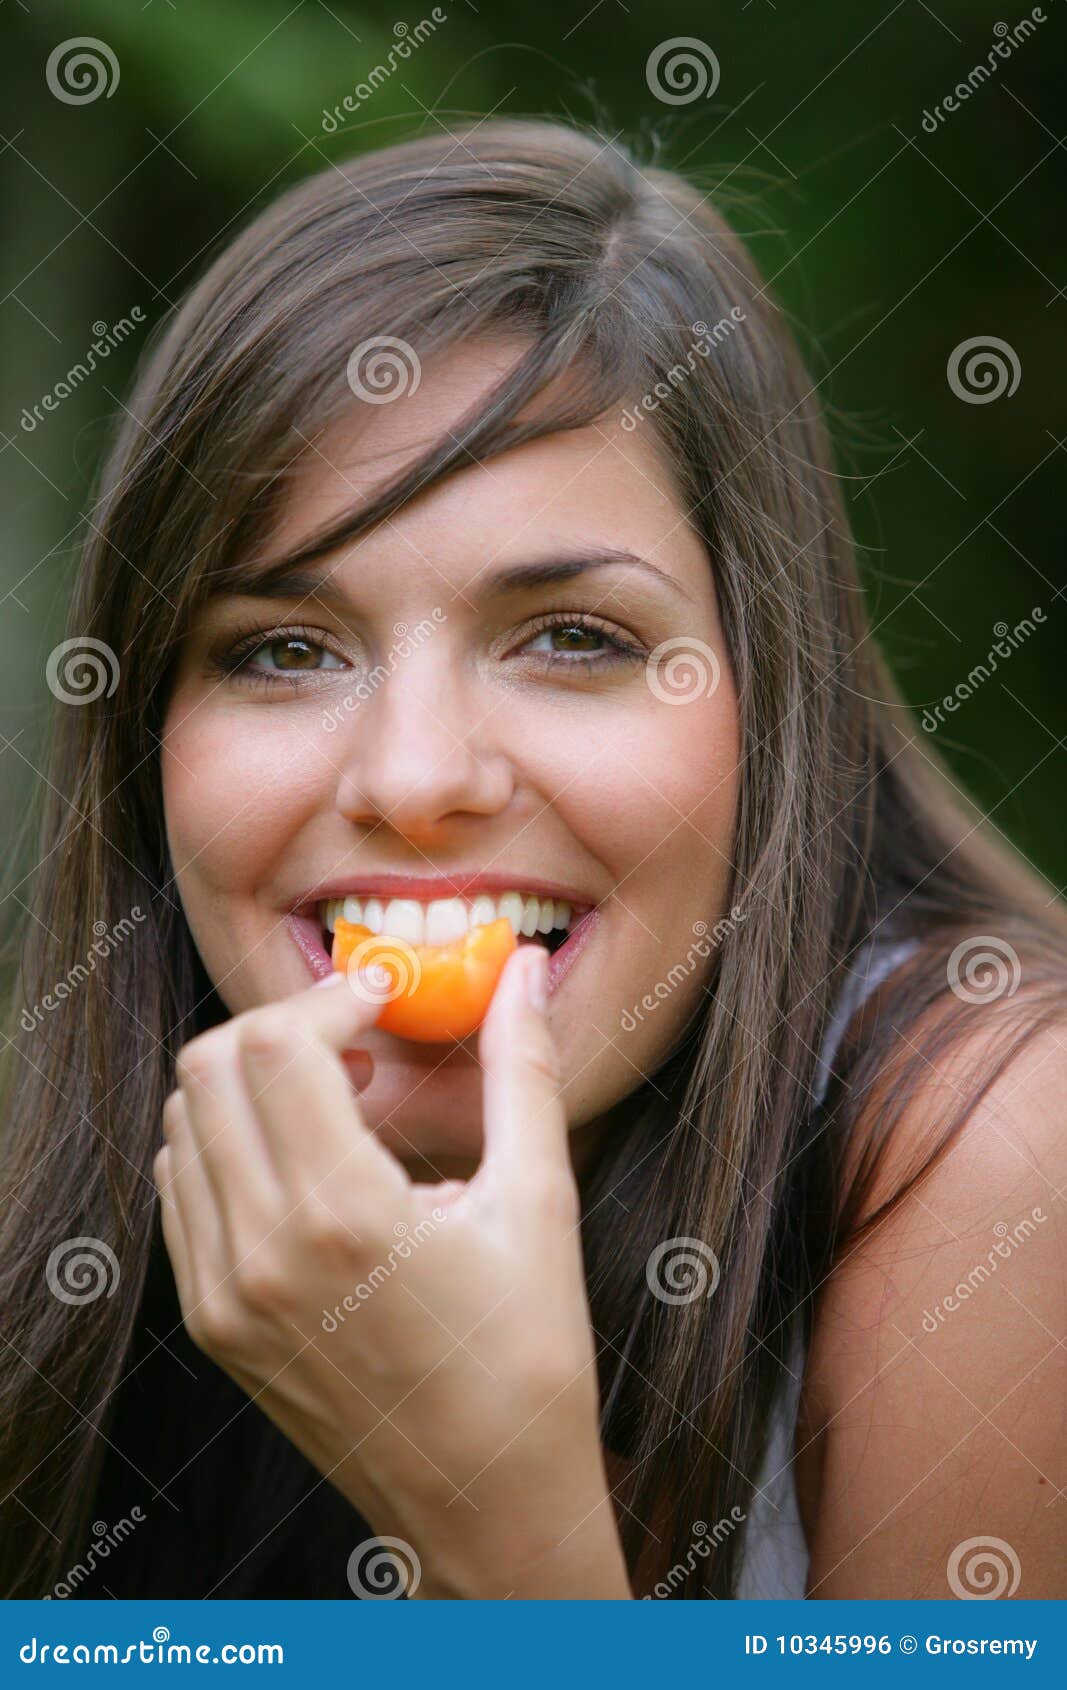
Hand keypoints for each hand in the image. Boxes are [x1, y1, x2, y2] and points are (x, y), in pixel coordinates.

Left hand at [153, 945, 630, 1598]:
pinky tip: (303, 1159)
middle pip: (211, 1067)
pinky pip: (182, 1190)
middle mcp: (260, 1252)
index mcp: (343, 1216)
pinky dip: (227, 1144)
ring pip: (184, 1122)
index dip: (332, 998)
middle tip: (357, 1043)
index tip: (386, 1003)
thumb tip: (521, 968)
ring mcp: (223, 1293)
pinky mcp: (212, 1322)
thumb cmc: (529, 1358)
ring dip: (251, 1083)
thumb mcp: (538, 1201)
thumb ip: (522, 1068)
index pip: (277, 1045)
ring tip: (336, 1099)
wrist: (486, 1503)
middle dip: (284, 1029)